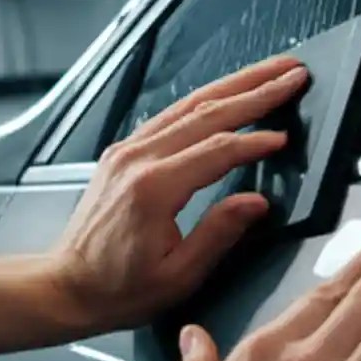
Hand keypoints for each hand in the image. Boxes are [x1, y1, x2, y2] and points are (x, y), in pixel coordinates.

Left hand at [49, 55, 308, 335]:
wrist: (67, 286)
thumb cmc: (119, 289)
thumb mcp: (178, 276)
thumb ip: (220, 234)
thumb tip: (258, 202)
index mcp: (153, 189)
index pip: (218, 150)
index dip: (256, 141)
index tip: (286, 137)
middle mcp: (138, 158)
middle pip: (207, 112)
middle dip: (256, 90)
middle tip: (293, 74)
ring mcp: (128, 149)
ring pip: (189, 104)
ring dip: (234, 85)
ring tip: (271, 71)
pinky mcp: (124, 151)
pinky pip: (171, 114)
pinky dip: (205, 99)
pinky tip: (227, 92)